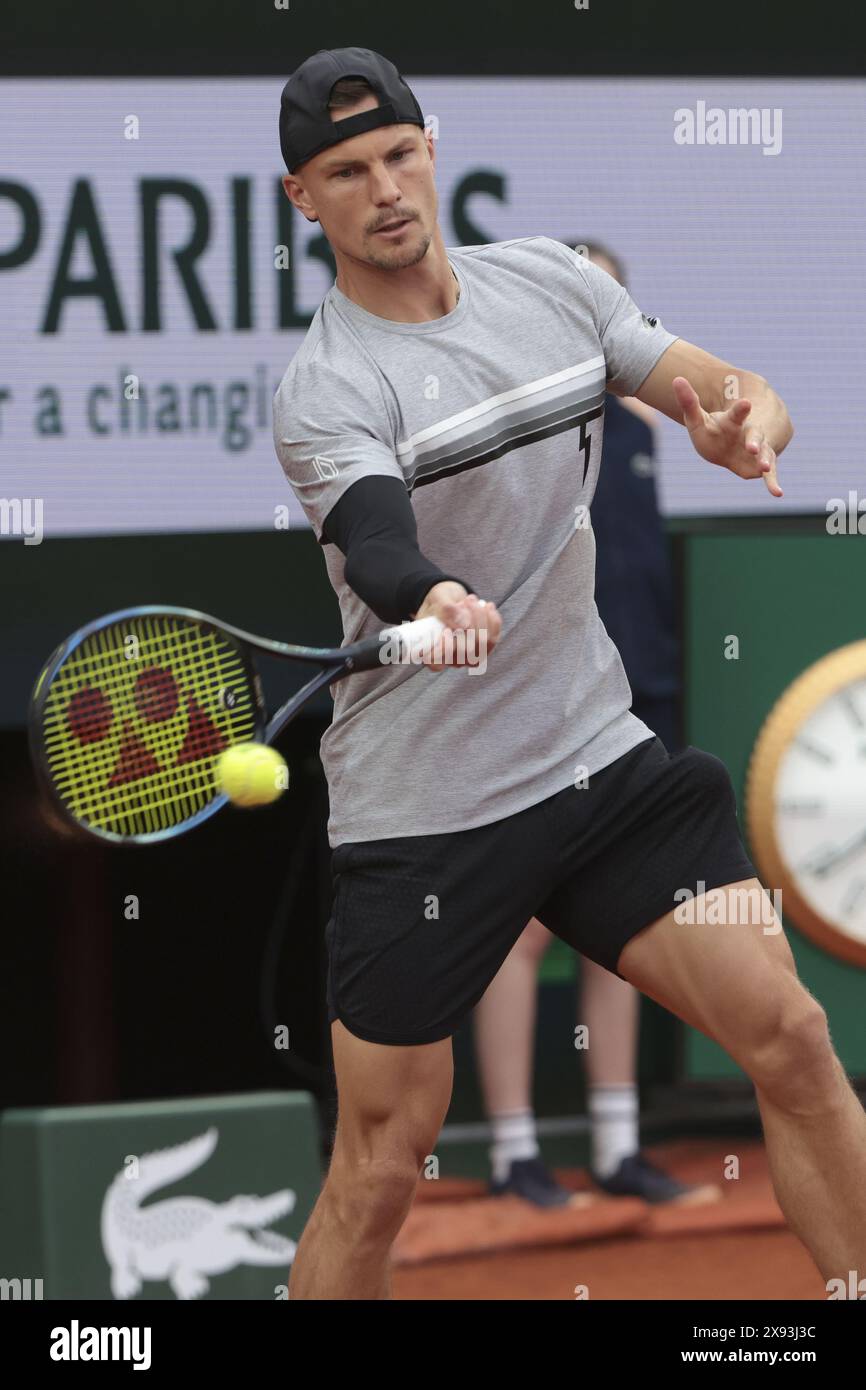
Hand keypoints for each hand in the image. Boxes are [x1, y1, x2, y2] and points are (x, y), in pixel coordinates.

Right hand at [413, 581, 501, 670]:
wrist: (452, 601)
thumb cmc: (439, 602)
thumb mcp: (438, 599)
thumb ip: (446, 609)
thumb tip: (464, 624)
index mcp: (431, 652)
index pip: (435, 663)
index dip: (443, 649)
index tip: (446, 629)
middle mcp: (451, 659)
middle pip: (465, 650)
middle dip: (470, 621)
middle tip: (468, 599)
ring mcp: (469, 657)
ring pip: (482, 643)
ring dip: (481, 618)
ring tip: (473, 600)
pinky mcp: (484, 649)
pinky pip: (493, 638)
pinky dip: (493, 620)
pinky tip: (488, 606)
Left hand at [672, 376, 782, 497]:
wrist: (735, 440)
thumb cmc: (715, 429)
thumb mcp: (698, 418)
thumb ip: (689, 401)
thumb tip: (675, 379)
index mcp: (735, 420)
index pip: (737, 414)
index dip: (741, 409)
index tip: (745, 403)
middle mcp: (751, 433)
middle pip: (756, 434)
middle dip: (755, 440)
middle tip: (752, 446)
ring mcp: (759, 449)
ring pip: (764, 454)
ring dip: (764, 460)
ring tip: (764, 467)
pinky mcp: (761, 465)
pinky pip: (769, 474)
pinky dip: (772, 483)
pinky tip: (778, 493)